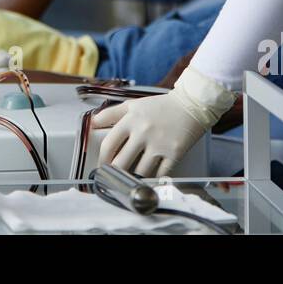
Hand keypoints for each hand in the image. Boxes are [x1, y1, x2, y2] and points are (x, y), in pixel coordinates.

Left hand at [92, 91, 206, 177]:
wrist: (191, 105)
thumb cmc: (160, 106)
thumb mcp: (133, 105)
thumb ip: (111, 113)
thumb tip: (91, 122)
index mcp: (131, 120)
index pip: (108, 144)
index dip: (102, 160)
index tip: (102, 167)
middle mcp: (143, 132)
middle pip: (121, 162)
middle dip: (115, 173)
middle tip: (113, 178)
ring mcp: (159, 145)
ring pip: (139, 172)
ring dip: (133, 177)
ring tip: (131, 179)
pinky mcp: (174, 154)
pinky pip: (159, 174)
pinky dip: (152, 179)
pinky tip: (148, 178)